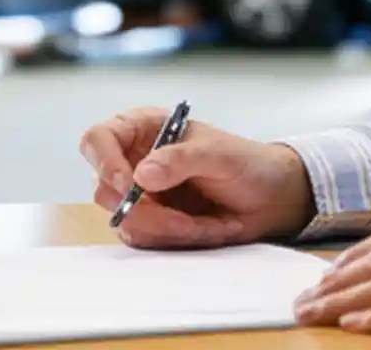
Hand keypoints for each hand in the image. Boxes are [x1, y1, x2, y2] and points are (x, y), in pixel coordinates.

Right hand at [79, 107, 313, 247]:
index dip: (104, 162)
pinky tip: (203, 229)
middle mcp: (133, 161)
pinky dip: (174, 239)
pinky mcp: (150, 223)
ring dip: (166, 228)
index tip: (129, 184)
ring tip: (204, 224)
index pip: (98, 140)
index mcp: (143, 130)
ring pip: (124, 221)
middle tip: (183, 220)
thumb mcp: (218, 154)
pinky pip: (143, 239)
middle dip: (145, 211)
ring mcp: (139, 195)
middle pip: (105, 189)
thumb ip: (180, 159)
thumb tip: (142, 175)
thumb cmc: (247, 163)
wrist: (271, 199)